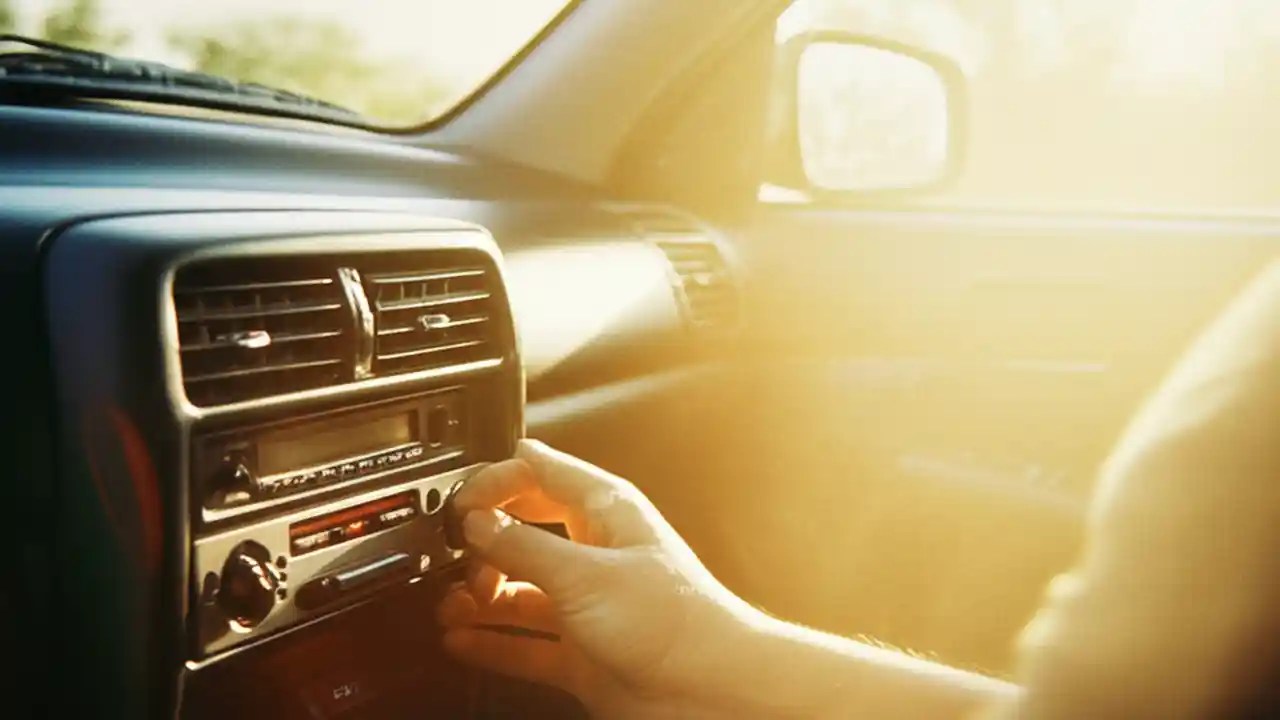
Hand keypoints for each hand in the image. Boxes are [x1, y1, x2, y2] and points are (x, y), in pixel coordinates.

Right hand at [436, 440, 760, 717]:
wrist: (710, 692)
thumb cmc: (674, 623)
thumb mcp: (585, 575)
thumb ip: (524, 547)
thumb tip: (478, 523)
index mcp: (605, 512)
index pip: (540, 473)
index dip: (495, 480)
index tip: (458, 502)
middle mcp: (595, 553)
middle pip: (524, 530)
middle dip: (484, 540)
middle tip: (451, 555)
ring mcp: (587, 604)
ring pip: (520, 590)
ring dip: (481, 595)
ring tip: (449, 603)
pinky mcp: (582, 652)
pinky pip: (524, 641)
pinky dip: (492, 640)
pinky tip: (462, 639)